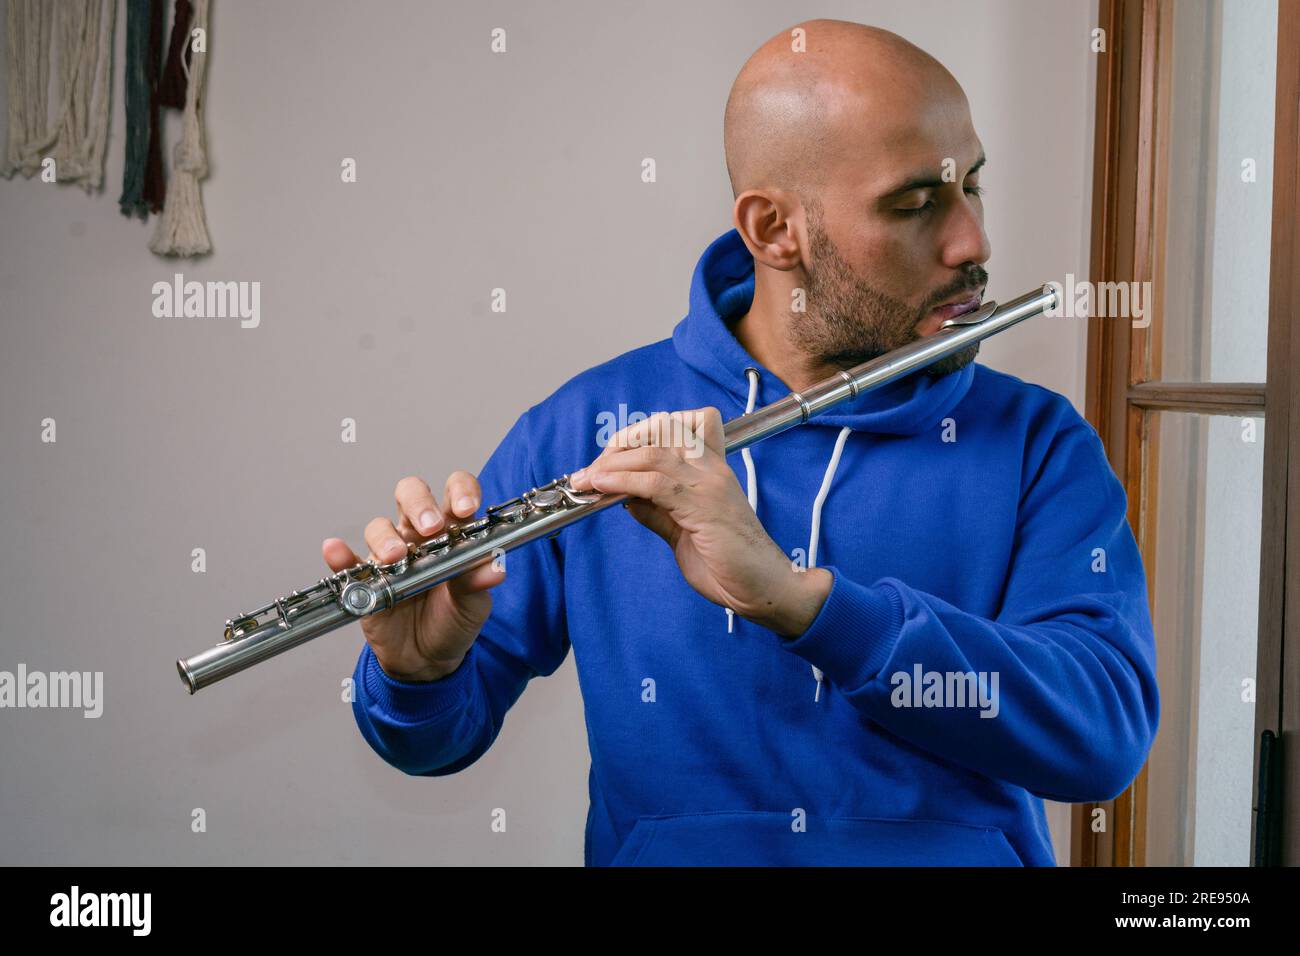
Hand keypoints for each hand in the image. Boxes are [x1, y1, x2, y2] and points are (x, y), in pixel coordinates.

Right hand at [322, 471, 505, 681]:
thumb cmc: (454, 620)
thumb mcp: (474, 604)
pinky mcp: (366, 578)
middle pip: (412, 495)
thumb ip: (479, 582)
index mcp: (453, 531)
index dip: (461, 491)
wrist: (427, 660)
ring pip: (380, 527)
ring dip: (386, 537)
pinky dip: (339, 555)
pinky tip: (335, 550)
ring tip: (397, 557)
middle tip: (430, 527)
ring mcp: (390, 554)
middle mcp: (419, 535)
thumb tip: (495, 568)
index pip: (456, 493)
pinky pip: (347, 562)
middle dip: (420, 503)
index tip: (465, 508)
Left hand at [569, 408, 830, 636]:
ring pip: (653, 453)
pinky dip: (621, 481)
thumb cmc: (730, 566)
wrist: (765, 589)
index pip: (678, 424)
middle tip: (592, 471)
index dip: (638, 434)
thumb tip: (625, 497)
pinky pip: (655, 482)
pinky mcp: (703, 505)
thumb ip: (657, 511)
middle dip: (619, 445)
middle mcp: (712, 468)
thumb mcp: (683, 533)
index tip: (609, 459)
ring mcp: (709, 483)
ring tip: (586, 479)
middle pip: (661, 429)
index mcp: (712, 469)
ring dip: (612, 464)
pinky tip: (601, 488)